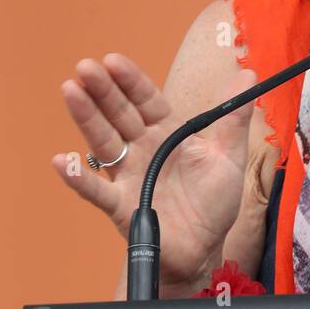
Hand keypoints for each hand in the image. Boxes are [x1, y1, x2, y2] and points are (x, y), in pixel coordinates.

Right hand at [51, 53, 255, 291]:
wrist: (205, 248)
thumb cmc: (214, 201)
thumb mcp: (229, 155)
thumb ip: (234, 116)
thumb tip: (248, 73)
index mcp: (167, 133)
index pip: (145, 100)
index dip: (130, 80)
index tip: (112, 59)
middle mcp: (142, 149)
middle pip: (119, 114)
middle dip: (102, 90)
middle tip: (84, 66)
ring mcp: (128, 176)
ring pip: (103, 142)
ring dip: (86, 118)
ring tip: (69, 91)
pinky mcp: (122, 206)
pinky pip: (97, 191)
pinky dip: (79, 177)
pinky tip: (62, 162)